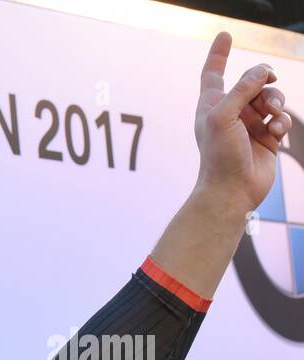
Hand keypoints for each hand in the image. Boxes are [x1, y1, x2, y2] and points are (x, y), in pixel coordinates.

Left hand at [193, 32, 290, 214]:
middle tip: (268, 88)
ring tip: (273, 116)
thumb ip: (241, 89)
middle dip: (264, 82)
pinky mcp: (266, 136)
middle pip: (252, 82)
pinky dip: (281, 121)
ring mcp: (249, 124)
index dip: (219, 54)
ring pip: (271, 97)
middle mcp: (230, 113)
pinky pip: (280, 117)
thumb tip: (262, 71)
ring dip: (277, 101)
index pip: (213, 74)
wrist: (232, 191)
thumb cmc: (219, 156)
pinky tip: (276, 132)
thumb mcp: (223, 116)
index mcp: (211, 106)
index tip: (225, 35)